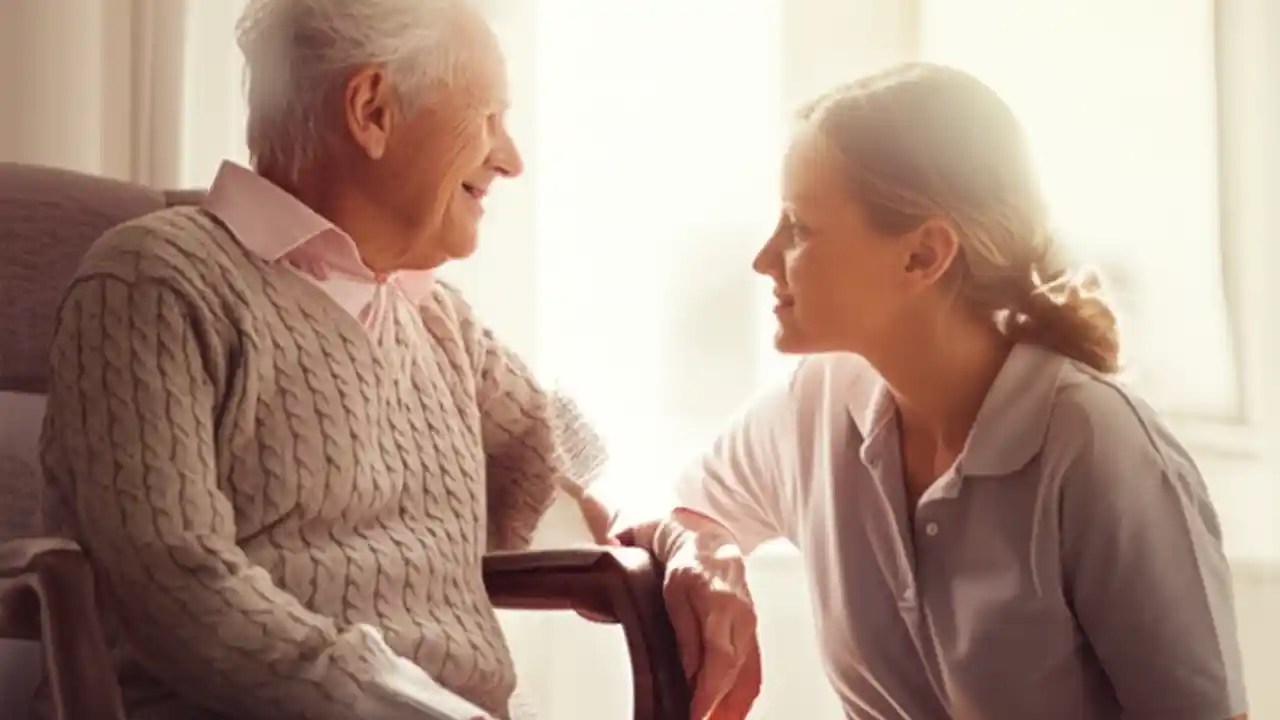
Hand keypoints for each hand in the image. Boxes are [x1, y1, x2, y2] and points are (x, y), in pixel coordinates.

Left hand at [658, 517, 761, 718]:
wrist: (710, 545)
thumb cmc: (687, 566)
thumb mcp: (674, 595)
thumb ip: (685, 634)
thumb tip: (692, 673)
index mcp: (721, 604)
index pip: (720, 658)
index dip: (710, 691)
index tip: (696, 713)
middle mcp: (743, 619)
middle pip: (736, 673)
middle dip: (719, 706)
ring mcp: (751, 627)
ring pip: (748, 676)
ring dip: (733, 707)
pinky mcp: (753, 634)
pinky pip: (753, 671)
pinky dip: (743, 696)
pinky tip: (730, 713)